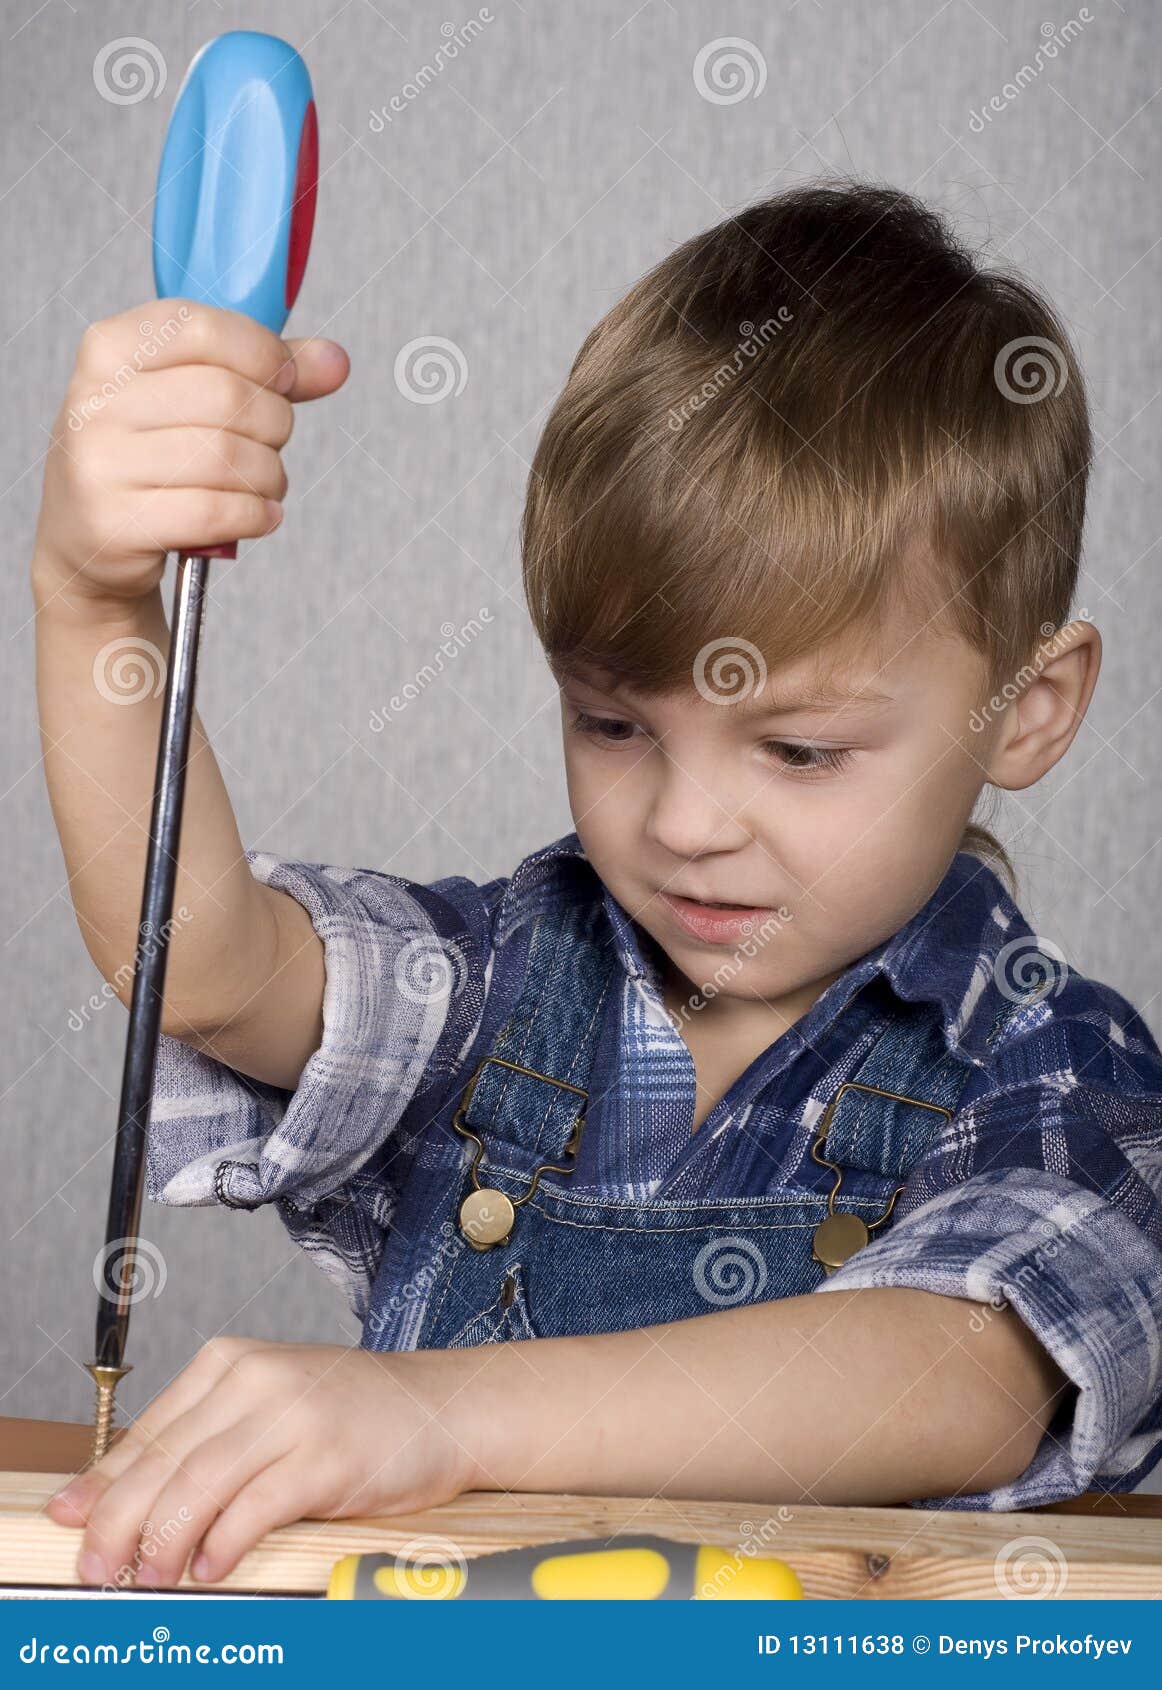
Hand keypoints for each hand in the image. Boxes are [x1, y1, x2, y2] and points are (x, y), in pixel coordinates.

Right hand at [32, 299, 347, 611]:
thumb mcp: (190, 399)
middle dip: (274, 424)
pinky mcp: (116, 523)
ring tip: (265, 485)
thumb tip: (336, 362)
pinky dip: (255, 515)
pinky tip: (260, 515)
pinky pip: (216, 512)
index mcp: (109, 349)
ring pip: (226, 457)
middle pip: (226, 396)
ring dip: (270, 476)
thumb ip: (263, 373)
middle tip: (272, 445)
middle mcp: (95, 400)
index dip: (263, 354)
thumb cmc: (149, 459)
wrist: (87, 542)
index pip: (203, 328)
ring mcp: (100, 463)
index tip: (283, 381)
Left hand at [45, 1336, 478, 1589]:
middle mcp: (255, 1378)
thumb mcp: (267, 1408)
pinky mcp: (325, 1455)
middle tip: (97, 1567)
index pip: (148, 1431)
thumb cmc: (352, 1413)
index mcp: (231, 1360)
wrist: (442, 1406)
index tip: (71, 1526)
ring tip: (150, 1576)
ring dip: (164, 1542)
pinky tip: (210, 1566)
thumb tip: (106, 1499)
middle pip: (163, 1460)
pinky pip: (254, 1508)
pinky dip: (223, 1544)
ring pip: (198, 1485)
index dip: (102, 1487)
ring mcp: (293, 1413)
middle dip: (118, 1522)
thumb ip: (198, 1442)